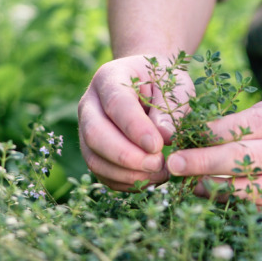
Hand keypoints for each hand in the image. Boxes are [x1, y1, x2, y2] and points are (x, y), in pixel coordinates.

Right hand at [78, 54, 194, 191]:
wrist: (150, 85)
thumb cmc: (165, 83)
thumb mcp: (175, 86)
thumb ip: (171, 108)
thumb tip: (165, 137)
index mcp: (109, 77)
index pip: (116, 103)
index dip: (134, 127)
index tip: (157, 145)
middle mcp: (90, 104)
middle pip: (95, 134)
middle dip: (126, 156)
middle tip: (158, 164)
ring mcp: (85, 129)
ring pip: (94, 158)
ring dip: (126, 174)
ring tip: (159, 174)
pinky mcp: (92, 151)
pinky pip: (101, 174)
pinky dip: (124, 183)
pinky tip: (150, 180)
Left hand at [164, 85, 261, 211]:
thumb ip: (258, 116)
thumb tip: (210, 132)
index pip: (246, 129)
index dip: (210, 135)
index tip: (183, 137)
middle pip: (247, 162)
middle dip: (205, 164)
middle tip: (173, 165)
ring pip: (257, 192)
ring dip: (220, 190)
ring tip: (192, 186)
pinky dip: (245, 203)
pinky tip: (223, 196)